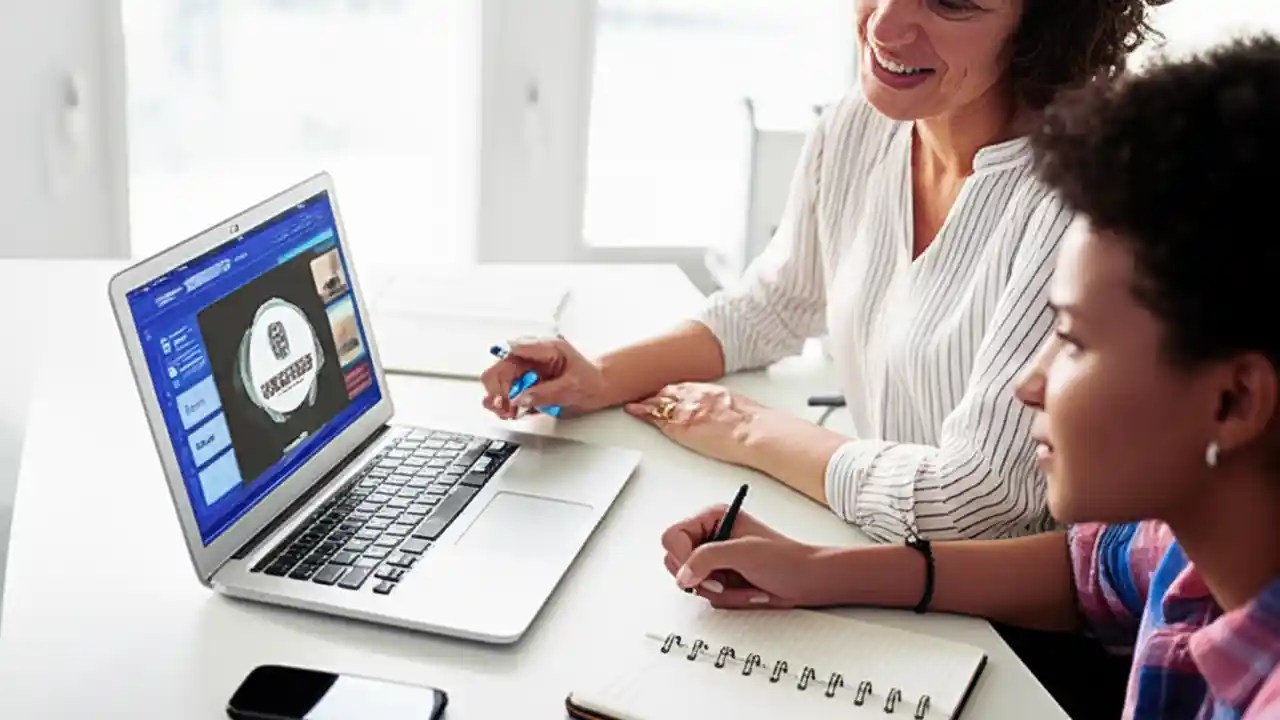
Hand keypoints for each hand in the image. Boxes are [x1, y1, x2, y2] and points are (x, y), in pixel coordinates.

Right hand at [480, 337, 609, 418]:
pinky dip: (504, 405)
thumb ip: (546, 393)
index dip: (502, 371)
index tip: (502, 392)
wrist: (599, 388)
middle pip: (500, 368)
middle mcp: (532, 357)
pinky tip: (511, 413)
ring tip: (508, 413)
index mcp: (545, 348)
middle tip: (505, 408)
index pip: (513, 351)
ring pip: (498, 381)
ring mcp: (527, 371)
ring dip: (498, 399)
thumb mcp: (572, 387)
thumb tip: (522, 398)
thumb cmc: (592, 380)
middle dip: (498, 390)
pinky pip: (506, 393)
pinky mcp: (526, 385)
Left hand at [625, 383, 760, 466]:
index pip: (683, 387)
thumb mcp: (738, 406)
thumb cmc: (752, 422)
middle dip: (654, 394)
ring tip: (632, 402)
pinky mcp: (679, 426)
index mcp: (710, 390)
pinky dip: (642, 413)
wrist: (753, 431)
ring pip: (658, 402)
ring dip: (644, 402)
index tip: (663, 391)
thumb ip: (723, 405)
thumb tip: (723, 412)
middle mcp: (694, 396)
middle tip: (642, 394)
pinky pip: (655, 417)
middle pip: (667, 392)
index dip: (670, 390)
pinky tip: (633, 411)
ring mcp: (685, 410)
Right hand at [662, 506, 821, 608]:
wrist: (805, 581)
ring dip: (719, 591)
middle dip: (702, 577)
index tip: (696, 571)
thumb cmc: (784, 558)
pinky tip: (747, 590)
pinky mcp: (720, 579)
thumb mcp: (743, 552)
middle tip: (723, 581)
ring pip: (691, 582)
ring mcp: (714, 561)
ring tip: (743, 584)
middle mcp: (709, 538)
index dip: (681, 556)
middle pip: (675, 561)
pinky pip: (706, 596)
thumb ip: (707, 558)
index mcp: (712, 519)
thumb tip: (683, 575)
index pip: (674, 536)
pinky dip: (728, 599)